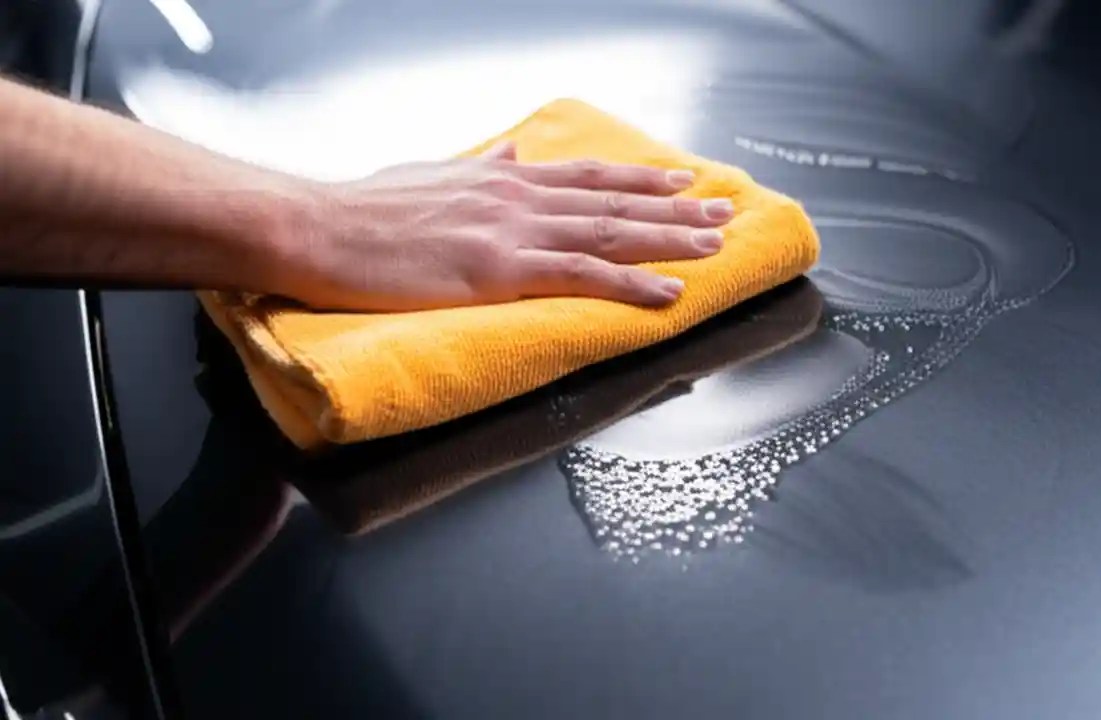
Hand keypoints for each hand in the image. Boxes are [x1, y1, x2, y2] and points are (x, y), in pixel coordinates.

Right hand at [272, 142, 733, 311]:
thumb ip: (479, 166)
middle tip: (723, 214)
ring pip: (609, 234)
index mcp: (502, 178)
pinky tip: (669, 292)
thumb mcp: (430, 173)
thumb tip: (510, 151)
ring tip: (714, 246)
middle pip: (613, 202)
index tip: (679, 179)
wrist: (318, 227)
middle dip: (674, 209)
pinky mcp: (500, 270)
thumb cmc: (363, 209)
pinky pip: (582, 277)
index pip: (587, 176)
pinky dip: (631, 285)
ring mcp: (513, 232)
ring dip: (669, 240)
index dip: (639, 178)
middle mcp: (518, 197)